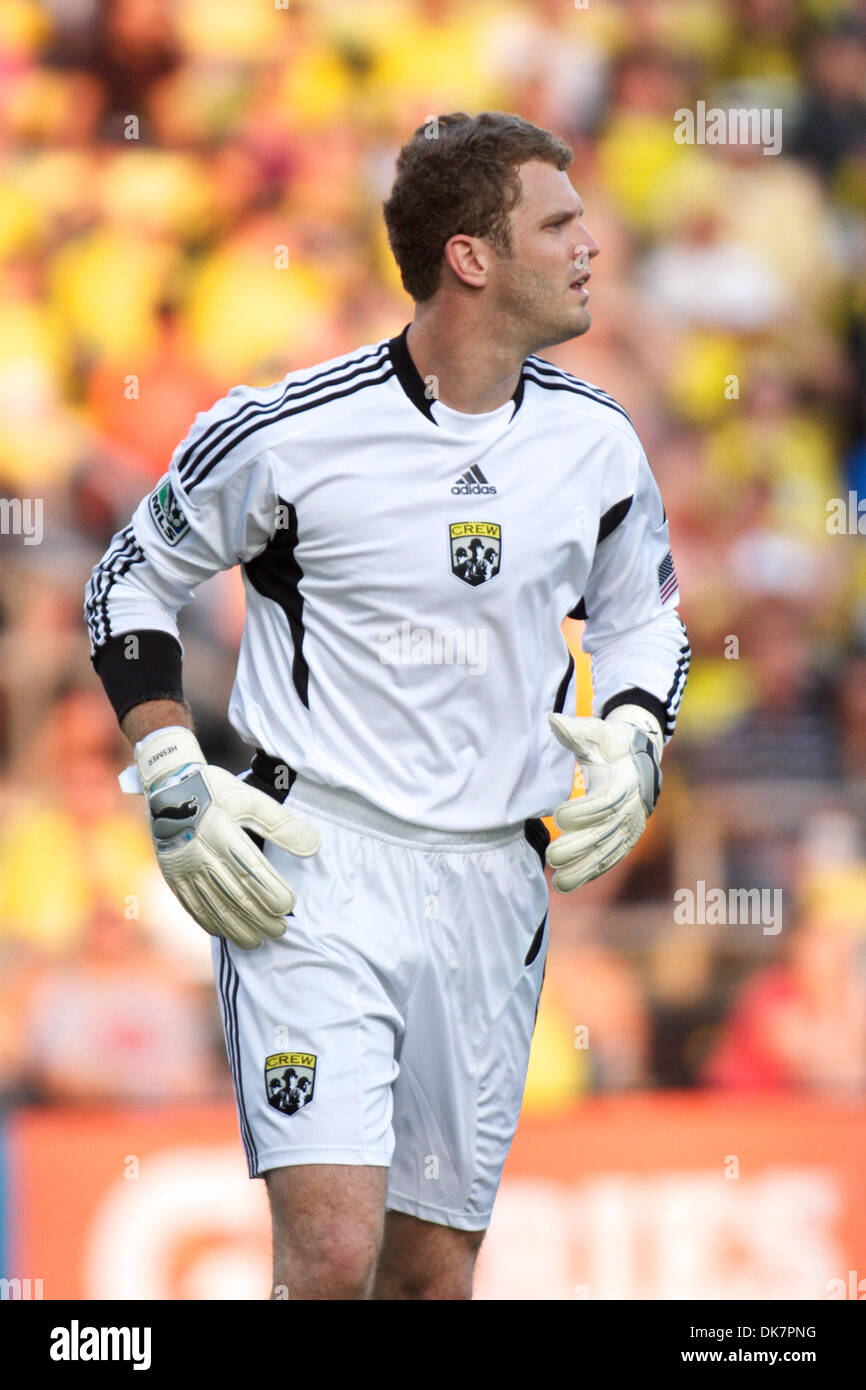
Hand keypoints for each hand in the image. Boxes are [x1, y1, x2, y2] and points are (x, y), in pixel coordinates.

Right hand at [126, 726, 319, 947]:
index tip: (288, 905)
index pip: (252, 871)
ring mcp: (185, 868)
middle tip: (281, 930)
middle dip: (260, 917)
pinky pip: (192, 905)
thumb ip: (282, 825)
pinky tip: (226, 933)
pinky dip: (210, 922)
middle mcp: (201, 854)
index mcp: (222, 833)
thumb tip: (313, 846)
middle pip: (235, 895)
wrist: (165, 785)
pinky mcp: (173, 876)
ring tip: (258, 941)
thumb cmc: (215, 789)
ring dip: (237, 927)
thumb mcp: (250, 799)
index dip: (271, 892)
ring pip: (213, 905)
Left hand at [544, 704, 661, 891]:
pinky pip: (610, 859)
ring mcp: (630, 827)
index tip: (557, 816)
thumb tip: (553, 720)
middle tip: (552, 856)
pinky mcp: (626, 840)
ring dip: (584, 869)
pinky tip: (570, 883)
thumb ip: (575, 730)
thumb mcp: (595, 733)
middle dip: (579, 848)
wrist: (638, 760)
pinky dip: (592, 872)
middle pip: (605, 833)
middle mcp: (631, 808)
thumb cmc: (610, 745)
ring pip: (608, 852)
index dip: (584, 812)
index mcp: (624, 782)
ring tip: (558, 883)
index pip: (606, 802)